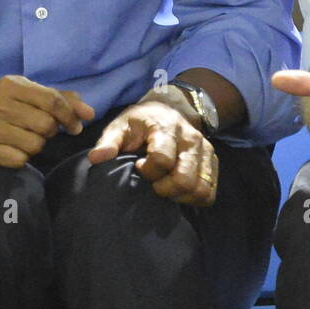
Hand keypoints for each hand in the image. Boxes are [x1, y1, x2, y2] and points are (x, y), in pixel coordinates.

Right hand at [0, 75, 92, 167]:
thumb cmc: (6, 105)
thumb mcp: (29, 93)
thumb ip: (61, 99)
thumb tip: (89, 113)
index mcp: (11, 84)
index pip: (52, 101)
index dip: (70, 116)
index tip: (75, 126)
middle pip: (46, 125)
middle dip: (52, 130)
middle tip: (44, 130)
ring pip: (35, 144)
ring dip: (38, 144)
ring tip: (26, 136)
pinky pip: (20, 159)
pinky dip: (23, 156)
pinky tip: (14, 147)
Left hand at [87, 100, 217, 204]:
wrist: (169, 109)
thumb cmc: (141, 122)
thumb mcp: (121, 125)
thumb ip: (108, 142)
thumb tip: (96, 158)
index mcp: (167, 129)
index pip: (162, 160)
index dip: (148, 171)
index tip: (138, 166)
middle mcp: (191, 139)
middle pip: (185, 179)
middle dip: (165, 189)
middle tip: (154, 184)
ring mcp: (206, 151)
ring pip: (200, 189)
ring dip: (181, 197)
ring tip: (166, 188)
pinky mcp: (213, 163)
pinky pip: (210, 193)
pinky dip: (194, 199)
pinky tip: (179, 193)